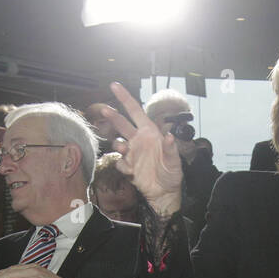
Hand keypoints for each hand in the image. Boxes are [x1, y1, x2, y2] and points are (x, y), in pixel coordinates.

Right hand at [100, 83, 182, 214]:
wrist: (164, 192)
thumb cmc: (171, 173)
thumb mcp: (174, 161)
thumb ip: (171, 149)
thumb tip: (170, 136)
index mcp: (150, 132)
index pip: (135, 111)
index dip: (125, 98)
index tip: (114, 85)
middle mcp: (139, 139)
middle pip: (121, 123)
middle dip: (112, 116)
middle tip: (104, 109)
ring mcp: (132, 152)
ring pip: (118, 143)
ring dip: (119, 145)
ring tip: (125, 150)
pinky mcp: (128, 165)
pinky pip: (119, 162)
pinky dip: (123, 166)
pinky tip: (132, 172)